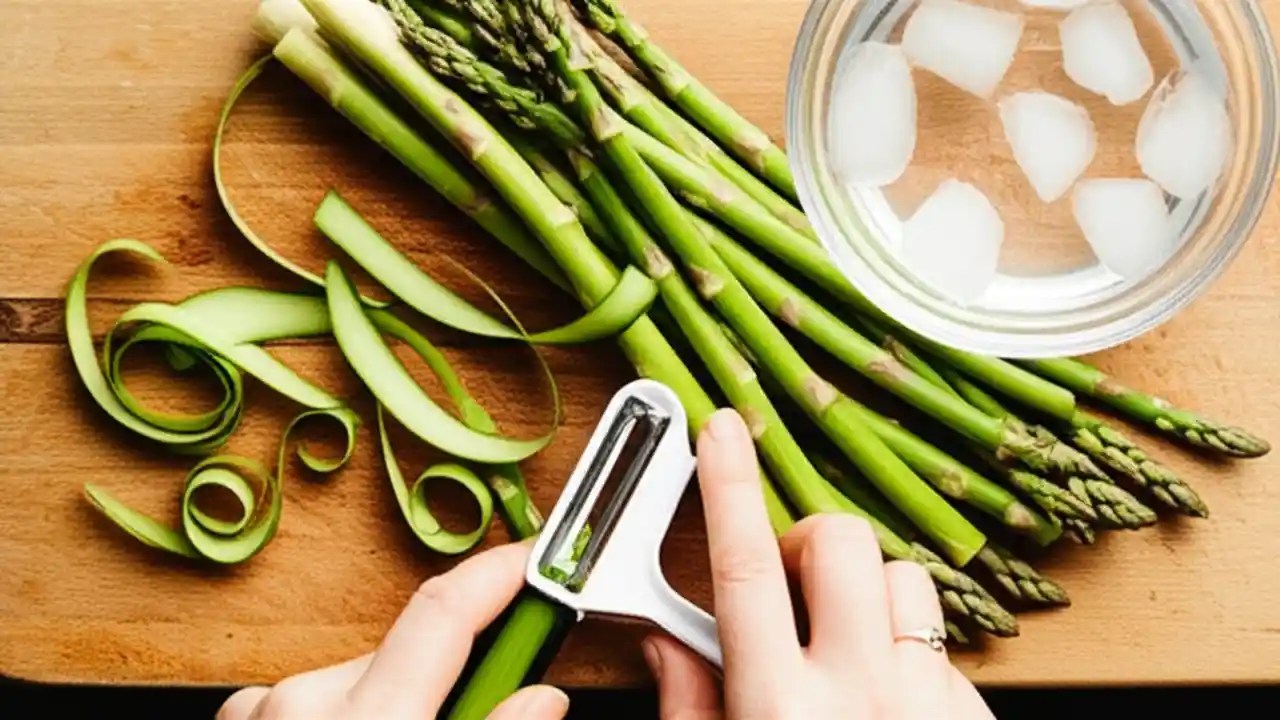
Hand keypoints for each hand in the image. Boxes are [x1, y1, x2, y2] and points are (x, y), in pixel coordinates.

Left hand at [216, 540, 567, 719]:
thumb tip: (542, 696)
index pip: (446, 610)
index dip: (502, 571)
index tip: (542, 557)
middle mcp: (301, 700)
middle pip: (410, 649)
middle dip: (452, 670)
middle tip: (483, 706)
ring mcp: (260, 709)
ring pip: (362, 677)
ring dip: (397, 698)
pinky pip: (313, 698)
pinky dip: (345, 712)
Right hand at [643, 409, 995, 718]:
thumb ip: (691, 706)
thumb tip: (665, 646)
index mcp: (782, 709)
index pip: (745, 569)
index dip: (729, 487)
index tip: (724, 428)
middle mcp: (862, 693)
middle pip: (841, 542)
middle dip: (811, 541)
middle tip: (792, 584)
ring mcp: (927, 699)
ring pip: (904, 577)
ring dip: (867, 594)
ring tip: (845, 647)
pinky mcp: (973, 712)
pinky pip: (942, 639)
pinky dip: (907, 648)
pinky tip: (886, 694)